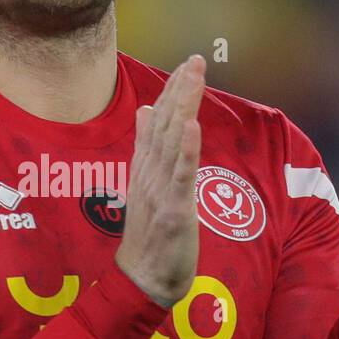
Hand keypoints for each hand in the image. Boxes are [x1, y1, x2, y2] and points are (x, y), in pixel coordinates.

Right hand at [115, 54, 204, 307]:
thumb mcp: (145, 185)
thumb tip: (144, 111)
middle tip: (194, 60)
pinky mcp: (174, 210)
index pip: (159, 121)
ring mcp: (161, 190)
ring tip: (193, 79)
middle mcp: (150, 172)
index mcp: (145, 166)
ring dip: (184, 109)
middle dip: (180, 91)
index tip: (187, 64)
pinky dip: (187, 151)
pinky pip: (181, 177)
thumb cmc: (148, 234)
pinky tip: (192, 127)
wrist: (143, 278)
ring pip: (174, 143)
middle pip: (166, 125)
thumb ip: (146, 148)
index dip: (173, 92)